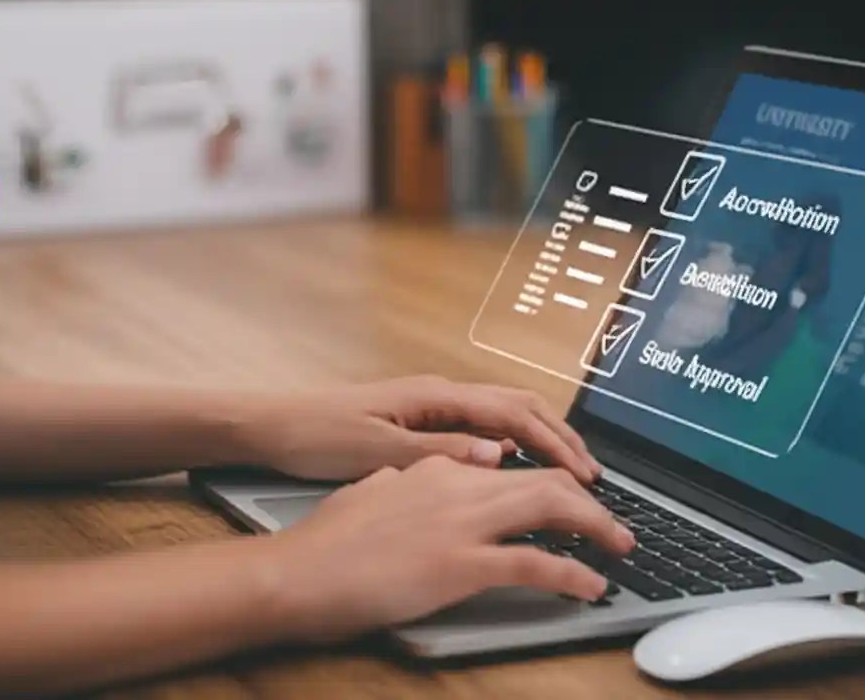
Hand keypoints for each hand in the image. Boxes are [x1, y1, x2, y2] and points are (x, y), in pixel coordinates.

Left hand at [224, 376, 600, 481]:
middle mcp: (439, 392)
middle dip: (560, 436)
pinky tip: (515, 464)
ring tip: (567, 467)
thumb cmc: (318, 435)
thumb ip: (442, 450)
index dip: (555, 443)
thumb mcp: (381, 450)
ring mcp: (431, 404)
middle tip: (592, 471)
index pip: (514, 414)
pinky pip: (480, 425)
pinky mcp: (419, 419)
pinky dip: (511, 441)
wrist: (271, 426)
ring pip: (503, 413)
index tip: (584, 473)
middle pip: (518, 405)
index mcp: (435, 395)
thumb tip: (498, 452)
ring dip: (539, 437)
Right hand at [252, 456, 634, 642]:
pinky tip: (590, 586)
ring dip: (596, 528)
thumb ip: (401, 482)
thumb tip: (410, 480)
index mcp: (438, 469)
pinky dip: (572, 574)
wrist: (296, 572)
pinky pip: (535, 564)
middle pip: (545, 480)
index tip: (572, 500)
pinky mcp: (460, 564)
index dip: (552, 483)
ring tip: (619, 547)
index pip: (512, 467)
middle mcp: (458, 485)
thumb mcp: (369, 492)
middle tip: (613, 525)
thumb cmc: (325, 542)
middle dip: (589, 502)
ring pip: (552, 509)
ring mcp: (461, 523)